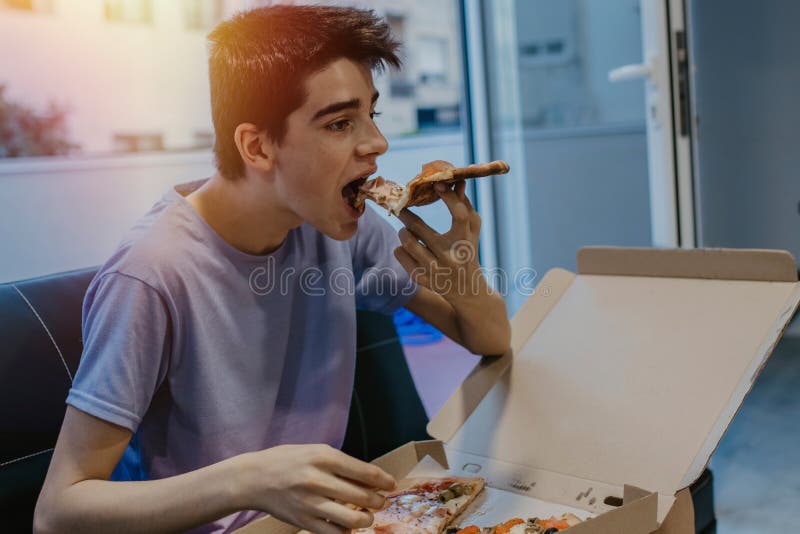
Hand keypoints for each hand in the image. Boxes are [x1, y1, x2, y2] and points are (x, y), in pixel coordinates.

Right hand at [235, 444, 394, 532]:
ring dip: (366, 519)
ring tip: (366, 515)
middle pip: (363, 496)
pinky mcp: (304, 521)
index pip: (365, 472)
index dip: (384, 481)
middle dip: (378, 501)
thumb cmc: (288, 461)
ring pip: (352, 519)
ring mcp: (310, 502)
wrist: (254, 478)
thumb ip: (341, 463)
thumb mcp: (315, 451)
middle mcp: (318, 479)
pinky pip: (334, 533)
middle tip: (379, 501)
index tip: (391, 484)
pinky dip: (346, 530)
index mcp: (323, 457)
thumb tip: (371, 477)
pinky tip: (346, 524)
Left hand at [394, 180, 481, 302]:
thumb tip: (456, 181)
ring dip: (403, 232)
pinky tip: (405, 247)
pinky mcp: (423, 280)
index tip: (437, 185)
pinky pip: (401, 257)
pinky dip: (401, 248)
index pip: (459, 215)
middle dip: (405, 214)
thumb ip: (464, 206)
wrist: (468, 292)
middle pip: (420, 228)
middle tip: (400, 208)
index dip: (449, 198)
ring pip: (407, 242)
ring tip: (405, 230)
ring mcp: (436, 270)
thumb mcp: (472, 231)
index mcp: (465, 242)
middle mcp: (451, 256)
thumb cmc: (469, 253)